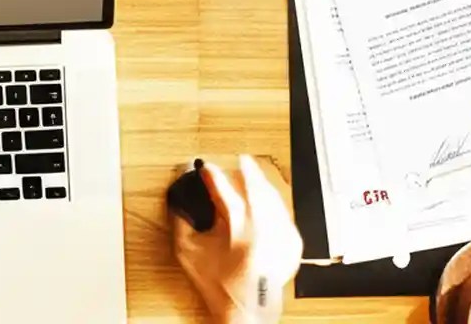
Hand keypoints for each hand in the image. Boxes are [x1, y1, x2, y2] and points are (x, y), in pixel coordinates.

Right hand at [170, 156, 302, 323]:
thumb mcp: (189, 254)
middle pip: (258, 190)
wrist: (247, 311)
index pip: (224, 192)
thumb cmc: (221, 287)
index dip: (214, 177)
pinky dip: (277, 204)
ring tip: (255, 175)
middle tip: (242, 161)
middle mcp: (264, 230)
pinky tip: (272, 200)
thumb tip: (178, 204)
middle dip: (249, 172)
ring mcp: (280, 237)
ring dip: (264, 185)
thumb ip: (181, 224)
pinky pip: (285, 216)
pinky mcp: (291, 246)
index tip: (207, 168)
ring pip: (275, 200)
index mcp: (238, 229)